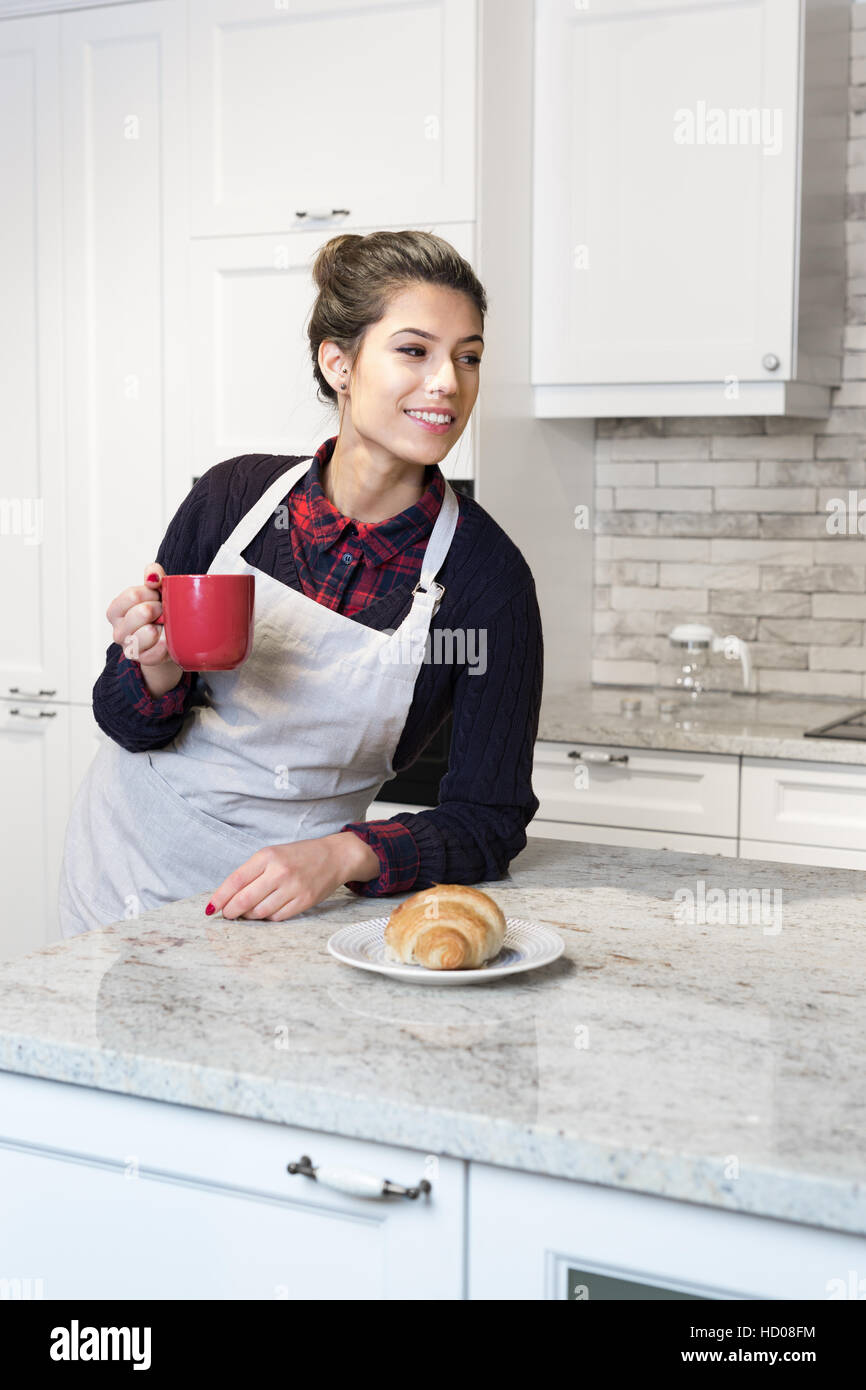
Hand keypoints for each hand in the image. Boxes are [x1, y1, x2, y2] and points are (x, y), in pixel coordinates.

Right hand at [106, 561, 184, 697]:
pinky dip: (164, 645)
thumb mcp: (157, 591)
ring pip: (146, 633)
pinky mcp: (143, 660)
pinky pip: (154, 652)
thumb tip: (153, 575)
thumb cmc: (159, 613)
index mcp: (116, 611)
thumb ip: (154, 576)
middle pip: (140, 613)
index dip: (150, 593)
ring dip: (161, 628)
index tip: (157, 595)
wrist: (168, 640)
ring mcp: (129, 647)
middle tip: (163, 611)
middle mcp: (118, 630)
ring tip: (164, 626)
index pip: (132, 595)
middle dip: (158, 609)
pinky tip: (167, 640)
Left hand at [206, 832, 379, 920]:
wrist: (335, 856)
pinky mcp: (304, 901)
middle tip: (227, 914)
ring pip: (259, 912)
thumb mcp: (273, 854)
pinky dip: (267, 918)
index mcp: (267, 856)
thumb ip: (251, 872)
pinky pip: (277, 917)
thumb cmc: (300, 855)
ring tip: (248, 912)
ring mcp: (293, 888)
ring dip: (249, 916)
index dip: (220, 897)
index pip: (235, 881)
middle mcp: (279, 872)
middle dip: (231, 912)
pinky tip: (267, 912)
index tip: (211, 908)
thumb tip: (228, 897)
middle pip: (244, 900)